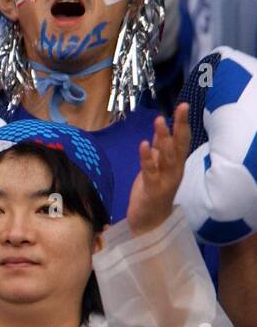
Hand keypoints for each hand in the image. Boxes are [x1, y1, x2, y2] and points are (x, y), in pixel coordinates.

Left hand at [125, 103, 190, 236]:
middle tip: (182, 107)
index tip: (183, 105)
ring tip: (159, 120)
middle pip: (179, 145)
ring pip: (167, 156)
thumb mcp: (156, 167)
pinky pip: (150, 170)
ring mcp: (165, 179)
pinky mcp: (152, 188)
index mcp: (176, 165)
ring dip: (163, 137)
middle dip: (180, 126)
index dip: (182, 123)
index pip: (181, 140)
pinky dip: (147, 157)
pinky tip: (144, 144)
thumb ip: (159, 150)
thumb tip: (161, 130)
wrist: (150, 221)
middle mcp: (174, 170)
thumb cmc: (153, 192)